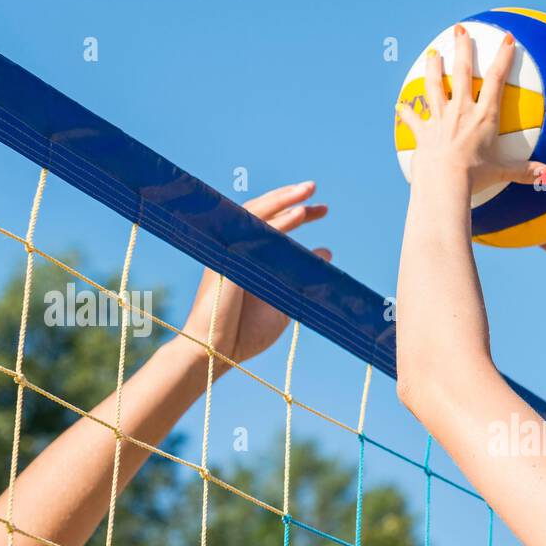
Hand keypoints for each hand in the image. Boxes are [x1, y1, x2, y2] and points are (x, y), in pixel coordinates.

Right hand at [179, 182, 330, 372]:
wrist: (218, 352)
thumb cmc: (246, 332)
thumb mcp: (284, 300)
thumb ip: (302, 277)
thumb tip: (326, 252)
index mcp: (250, 258)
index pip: (274, 225)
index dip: (298, 214)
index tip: (322, 210)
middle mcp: (238, 250)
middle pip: (265, 214)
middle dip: (291, 200)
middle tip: (316, 192)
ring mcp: (230, 253)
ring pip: (256, 216)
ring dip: (282, 202)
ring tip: (307, 192)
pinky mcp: (227, 261)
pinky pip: (251, 234)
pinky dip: (274, 222)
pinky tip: (296, 215)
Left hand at [394, 25, 545, 194]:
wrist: (443, 183)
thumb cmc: (475, 178)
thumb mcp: (503, 173)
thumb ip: (526, 172)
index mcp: (483, 117)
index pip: (496, 80)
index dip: (503, 58)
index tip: (507, 39)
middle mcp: (461, 112)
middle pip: (462, 73)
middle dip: (462, 49)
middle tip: (460, 31)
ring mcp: (440, 120)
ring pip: (435, 86)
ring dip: (433, 68)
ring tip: (432, 53)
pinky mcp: (423, 134)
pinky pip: (414, 120)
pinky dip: (407, 113)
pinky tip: (400, 106)